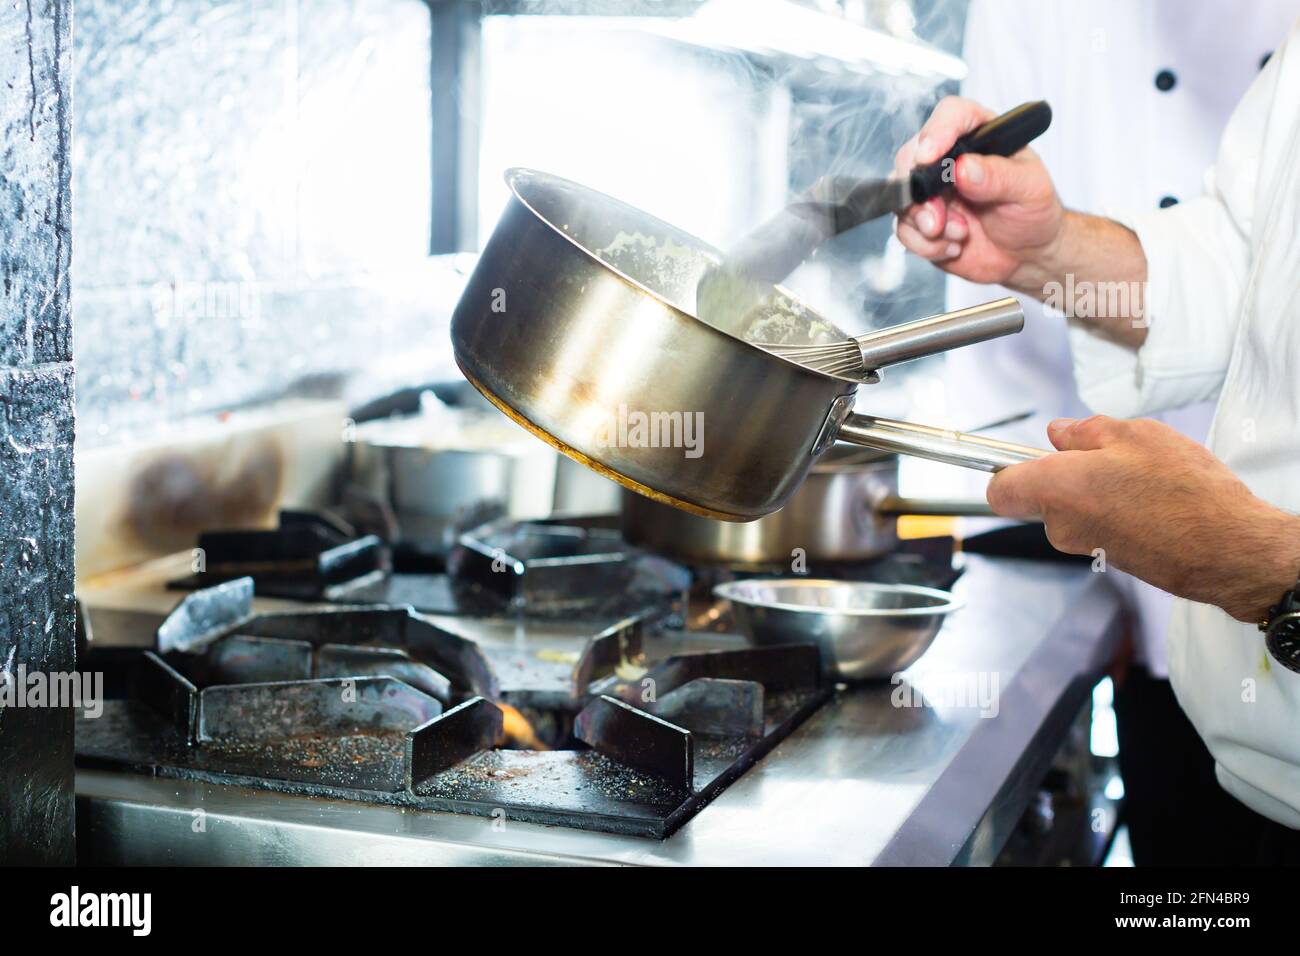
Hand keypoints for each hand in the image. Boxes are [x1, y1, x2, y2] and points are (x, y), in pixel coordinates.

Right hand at [893, 96, 1066, 290]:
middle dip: (920, 192)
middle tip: (939, 218)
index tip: (929, 156)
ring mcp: (932, 191)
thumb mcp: (1030, 189)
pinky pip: (903, 229)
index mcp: (980, 136)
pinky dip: (925, 244)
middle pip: (912, 156)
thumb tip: (964, 168)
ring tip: (960, 235)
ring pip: (902, 196)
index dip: (937, 131)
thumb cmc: (1033, 213)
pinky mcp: (922, 221)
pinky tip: (953, 247)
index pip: (951, 116)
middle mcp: (949, 159)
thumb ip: (999, 176)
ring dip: (925, 222)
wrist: (1027, 255)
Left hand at [986, 416, 1299, 622]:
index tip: (1026, 456)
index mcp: (1055, 489)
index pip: (999, 490)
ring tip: (1143, 477)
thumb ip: (1087, 432)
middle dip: (1067, 473)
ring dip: (1097, 490)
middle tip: (1109, 455)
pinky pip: (1100, 525)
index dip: (1007, 470)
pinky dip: (1117, 511)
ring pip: (1074, 509)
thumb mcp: (1137, 435)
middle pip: (1040, 496)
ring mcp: (1085, 547)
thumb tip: (1060, 434)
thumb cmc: (1185, 492)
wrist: (1228, 549)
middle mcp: (1061, 525)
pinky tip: (1153, 500)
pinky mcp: (1110, 560)